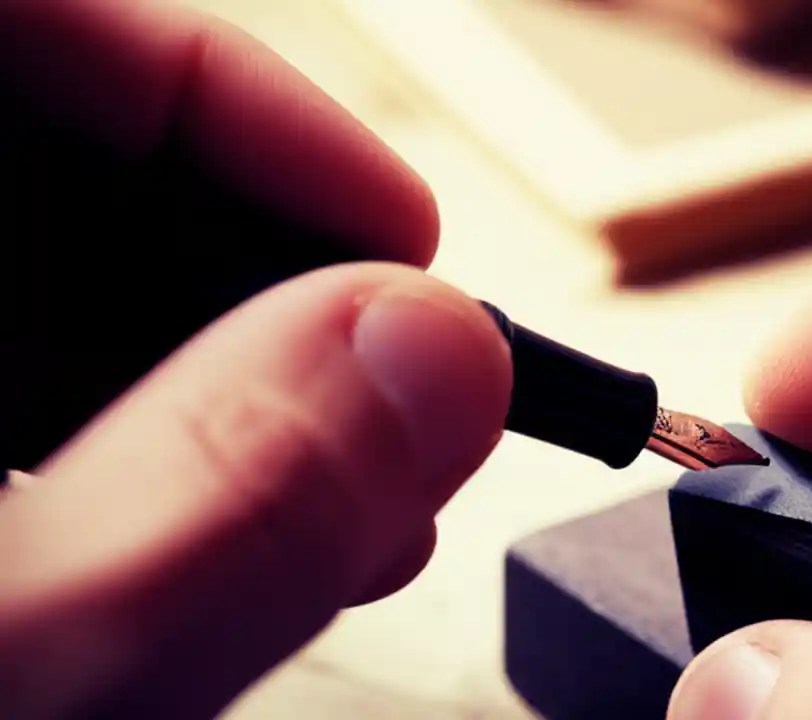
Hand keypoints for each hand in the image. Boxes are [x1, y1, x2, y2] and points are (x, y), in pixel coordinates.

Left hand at [0, 2, 510, 716]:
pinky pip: (44, 387)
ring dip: (247, 376)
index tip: (387, 227)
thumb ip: (223, 506)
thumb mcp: (5, 697)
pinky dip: (176, 442)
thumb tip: (432, 354)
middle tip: (401, 390)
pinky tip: (244, 524)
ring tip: (348, 494)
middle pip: (57, 162)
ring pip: (69, 283)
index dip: (219, 100)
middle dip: (277, 273)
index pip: (13, 30)